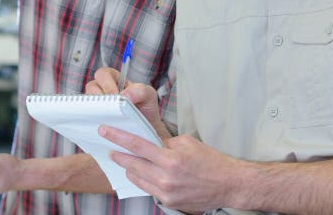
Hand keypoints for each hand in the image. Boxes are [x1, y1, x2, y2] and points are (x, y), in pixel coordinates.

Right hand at [86, 67, 170, 139]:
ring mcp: (97, 105)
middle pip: (91, 87)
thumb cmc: (146, 108)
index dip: (107, 84)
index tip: (117, 96)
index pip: (103, 74)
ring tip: (109, 119)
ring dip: (96, 111)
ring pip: (87, 103)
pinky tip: (104, 128)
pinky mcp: (95, 119)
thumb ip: (140, 90)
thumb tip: (124, 95)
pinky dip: (94, 122)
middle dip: (101, 97)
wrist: (147, 129)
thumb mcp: (149, 95)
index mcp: (115, 79)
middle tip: (112, 109)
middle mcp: (103, 90)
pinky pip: (87, 119)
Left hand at [99, 126, 238, 212]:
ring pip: (136, 178)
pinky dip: (143, 179)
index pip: (137, 145)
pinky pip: (147, 188)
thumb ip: (165, 142)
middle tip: (111, 148)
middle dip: (119, 155)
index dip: (118, 137)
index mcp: (171, 158)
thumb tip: (149, 141)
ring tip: (128, 160)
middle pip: (132, 164)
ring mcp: (166, 192)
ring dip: (130, 168)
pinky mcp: (168, 202)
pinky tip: (143, 172)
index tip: (105, 131)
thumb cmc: (210, 161)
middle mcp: (166, 177)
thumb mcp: (187, 142)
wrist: (228, 184)